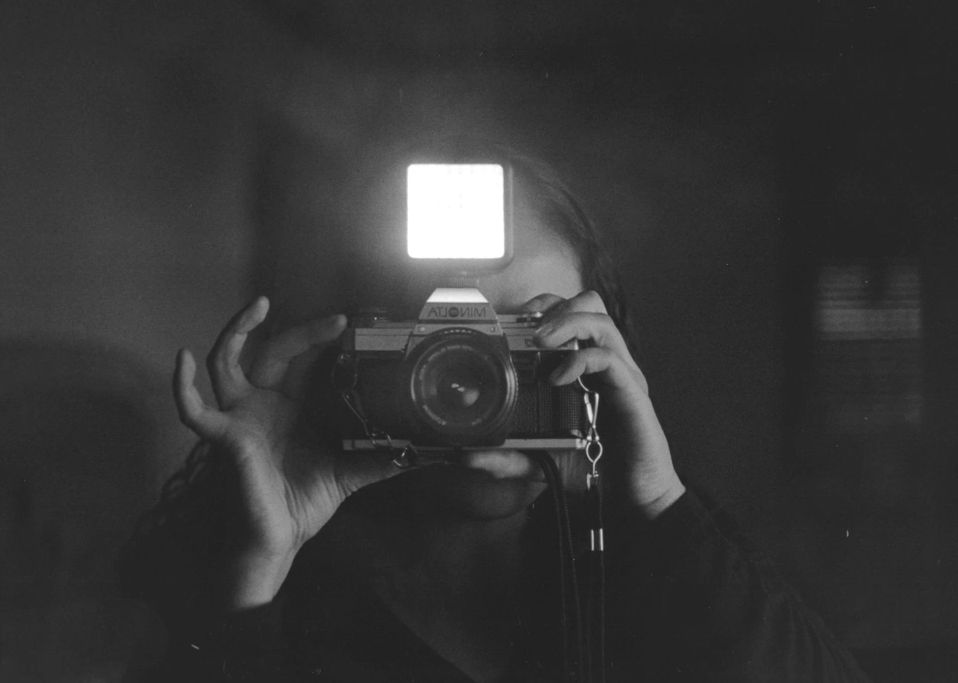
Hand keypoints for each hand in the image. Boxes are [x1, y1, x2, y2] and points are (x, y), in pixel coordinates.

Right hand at [174, 297, 401, 607]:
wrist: (277, 540)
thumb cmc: (304, 503)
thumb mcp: (351, 473)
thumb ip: (382, 459)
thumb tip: (421, 453)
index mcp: (293, 407)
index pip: (306, 362)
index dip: (325, 341)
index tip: (352, 326)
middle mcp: (264, 404)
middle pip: (274, 351)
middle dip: (302, 331)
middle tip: (334, 321)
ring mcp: (240, 417)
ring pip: (227, 362)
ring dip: (237, 331)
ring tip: (258, 305)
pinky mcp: (224, 438)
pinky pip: (193, 410)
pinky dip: (183, 385)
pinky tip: (182, 359)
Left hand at [526, 290, 684, 518]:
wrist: (633, 499)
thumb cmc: (594, 473)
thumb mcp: (540, 461)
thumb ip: (506, 456)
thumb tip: (467, 456)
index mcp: (587, 368)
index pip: (569, 315)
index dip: (542, 308)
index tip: (512, 318)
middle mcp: (607, 364)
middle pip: (589, 305)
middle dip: (556, 305)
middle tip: (527, 325)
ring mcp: (622, 375)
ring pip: (601, 321)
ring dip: (567, 322)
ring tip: (540, 340)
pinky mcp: (632, 393)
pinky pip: (608, 358)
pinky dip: (580, 359)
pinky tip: (558, 376)